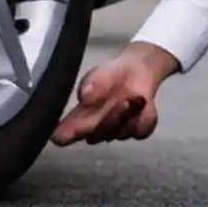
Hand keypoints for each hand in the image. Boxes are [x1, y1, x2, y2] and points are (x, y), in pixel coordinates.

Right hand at [50, 42, 179, 145]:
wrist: (137, 71)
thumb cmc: (111, 74)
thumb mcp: (99, 73)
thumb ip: (93, 84)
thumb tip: (85, 97)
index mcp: (79, 117)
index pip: (64, 133)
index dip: (64, 136)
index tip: (62, 135)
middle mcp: (95, 130)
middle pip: (96, 135)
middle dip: (109, 119)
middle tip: (122, 100)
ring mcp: (116, 133)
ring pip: (120, 133)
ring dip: (128, 114)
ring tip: (135, 97)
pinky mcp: (137, 132)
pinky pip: (140, 130)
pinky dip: (145, 117)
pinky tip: (145, 104)